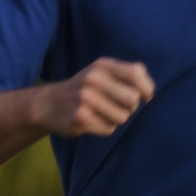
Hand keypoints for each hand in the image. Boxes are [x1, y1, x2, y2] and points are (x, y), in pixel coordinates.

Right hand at [35, 57, 153, 137]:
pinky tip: (91, 122)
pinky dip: (104, 128)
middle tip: (117, 106)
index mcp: (101, 66)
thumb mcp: (101, 73)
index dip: (147, 88)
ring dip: (116, 119)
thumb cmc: (84, 89)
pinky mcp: (79, 117)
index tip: (145, 97)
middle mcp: (91, 79)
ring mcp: (84, 98)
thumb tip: (148, 95)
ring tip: (101, 114)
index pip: (135, 73)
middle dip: (130, 107)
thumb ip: (127, 76)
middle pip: (132, 99)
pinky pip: (109, 129)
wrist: (47, 104)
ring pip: (122, 117)